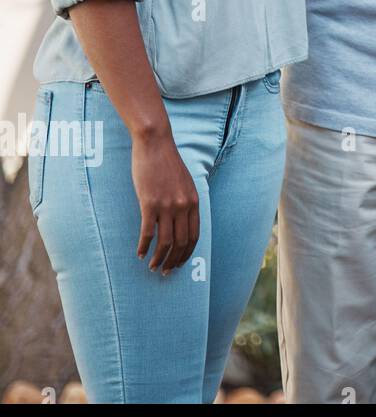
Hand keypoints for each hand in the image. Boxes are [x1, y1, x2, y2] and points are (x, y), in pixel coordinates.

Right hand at [130, 133, 199, 273]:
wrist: (155, 144)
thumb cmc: (167, 162)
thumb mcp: (184, 182)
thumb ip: (184, 200)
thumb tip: (179, 219)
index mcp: (194, 202)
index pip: (194, 235)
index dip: (187, 252)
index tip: (180, 263)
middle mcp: (183, 206)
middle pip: (181, 242)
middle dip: (174, 261)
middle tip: (166, 272)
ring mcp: (167, 205)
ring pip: (165, 242)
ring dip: (159, 259)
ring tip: (152, 268)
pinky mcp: (149, 203)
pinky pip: (148, 232)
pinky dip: (144, 246)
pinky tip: (140, 254)